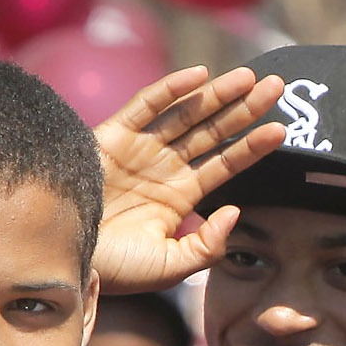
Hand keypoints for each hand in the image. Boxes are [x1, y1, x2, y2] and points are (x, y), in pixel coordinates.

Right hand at [92, 68, 288, 295]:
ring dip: (217, 95)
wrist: (62, 259)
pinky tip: (200, 75)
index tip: (282, 129)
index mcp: (181, 196)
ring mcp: (139, 150)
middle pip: (212, 132)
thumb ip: (207, 246)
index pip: (225, 164)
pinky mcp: (112, 137)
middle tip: (277, 85)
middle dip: (244, 109)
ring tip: (249, 77)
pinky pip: (145, 106)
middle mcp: (164, 168)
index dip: (252, 146)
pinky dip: (171, 89)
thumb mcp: (170, 266)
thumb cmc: (114, 270)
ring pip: (186, 114)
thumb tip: (236, 211)